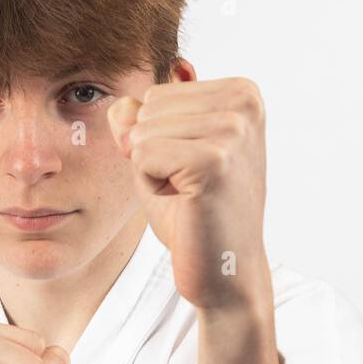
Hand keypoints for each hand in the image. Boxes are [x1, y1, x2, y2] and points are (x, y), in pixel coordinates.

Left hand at [108, 77, 269, 311]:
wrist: (225, 270)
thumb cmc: (196, 214)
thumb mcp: (162, 155)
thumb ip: (138, 122)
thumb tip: (118, 108)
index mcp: (242, 93)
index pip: (158, 95)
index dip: (160, 139)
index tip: (193, 170)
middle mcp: (244, 103)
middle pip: (149, 107)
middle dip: (153, 152)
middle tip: (188, 187)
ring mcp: (233, 130)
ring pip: (142, 131)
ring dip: (152, 171)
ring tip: (187, 196)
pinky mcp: (214, 160)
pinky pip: (143, 154)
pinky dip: (150, 185)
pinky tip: (185, 204)